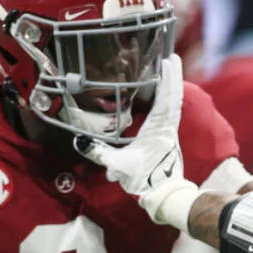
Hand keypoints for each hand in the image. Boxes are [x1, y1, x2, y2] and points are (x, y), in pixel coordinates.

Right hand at [74, 54, 195, 224]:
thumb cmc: (145, 180)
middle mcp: (167, 127)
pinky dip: (168, 99)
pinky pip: (170, 112)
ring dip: (171, 86)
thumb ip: (99, 152)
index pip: (166, 98)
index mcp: (159, 128)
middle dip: (172, 75)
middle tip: (171, 56)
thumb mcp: (119, 165)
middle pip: (173, 95)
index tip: (168, 59)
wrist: (164, 195)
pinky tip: (163, 95)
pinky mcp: (168, 138)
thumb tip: (79, 140)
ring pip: (173, 103)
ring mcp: (169, 132)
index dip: (167, 78)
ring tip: (168, 70)